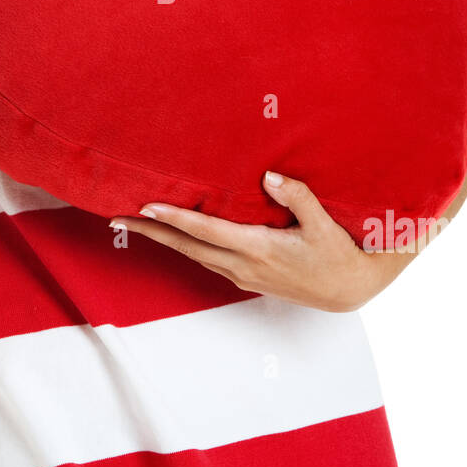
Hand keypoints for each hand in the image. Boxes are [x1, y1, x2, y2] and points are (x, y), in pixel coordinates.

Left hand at [110, 171, 430, 312]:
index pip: (205, 230)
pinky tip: (177, 236)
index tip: (146, 207)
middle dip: (151, 232)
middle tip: (117, 218)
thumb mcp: (323, 224)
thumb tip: (270, 176)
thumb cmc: (338, 254)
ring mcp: (242, 275)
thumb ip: (297, 197)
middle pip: (187, 247)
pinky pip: (208, 260)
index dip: (174, 219)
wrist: (349, 290)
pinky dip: (187, 246)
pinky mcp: (247, 278)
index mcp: (257, 249)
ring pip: (194, 255)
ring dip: (165, 240)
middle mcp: (242, 265)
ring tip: (138, 224)